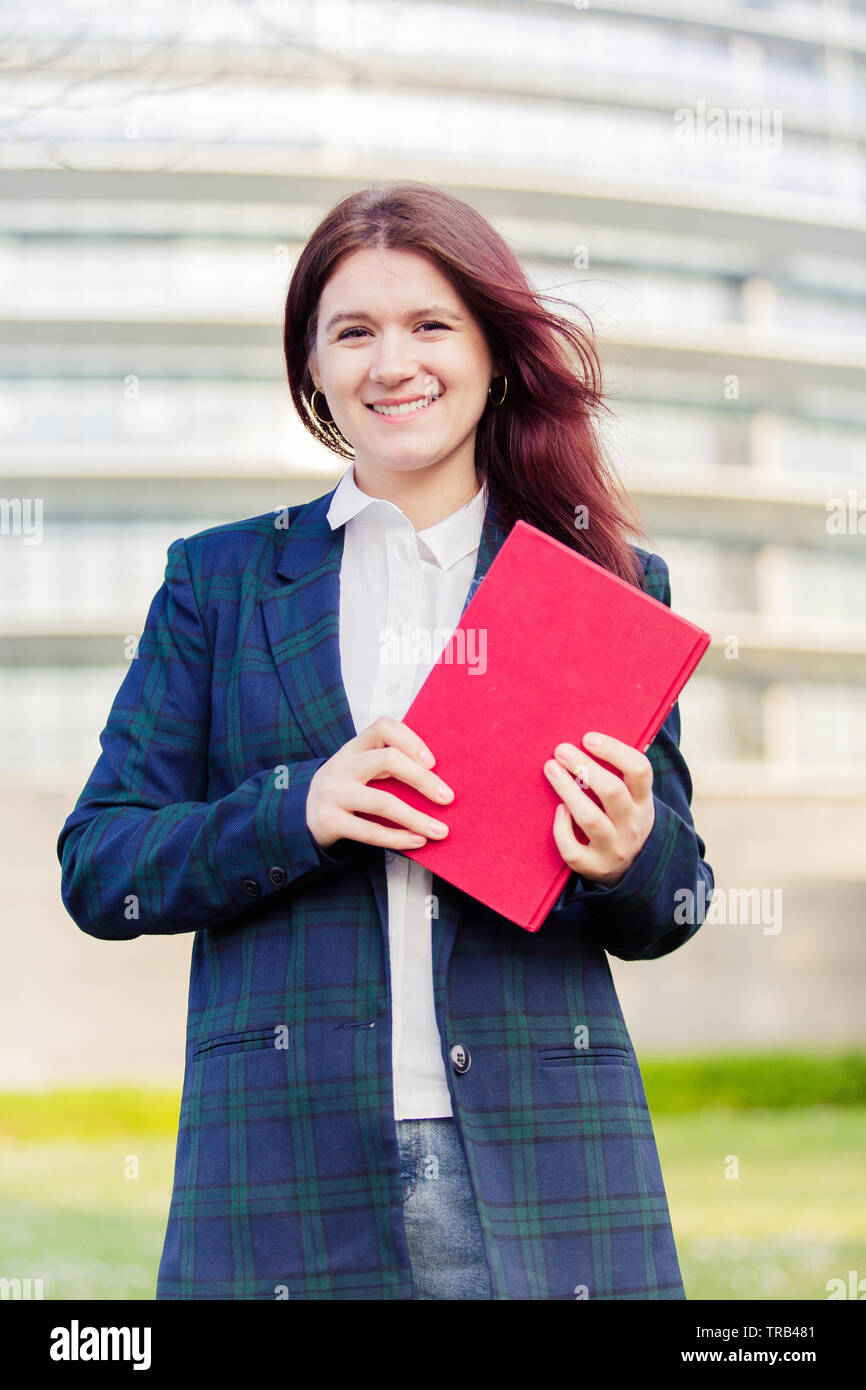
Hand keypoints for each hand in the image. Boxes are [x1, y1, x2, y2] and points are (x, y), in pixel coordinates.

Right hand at [306, 715, 453, 851]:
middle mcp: (342, 766)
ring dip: (416, 818)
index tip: (433, 761)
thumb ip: (388, 766)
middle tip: (448, 798)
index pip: (383, 727)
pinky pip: (370, 831)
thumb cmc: (345, 791)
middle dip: (423, 780)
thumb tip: (438, 781)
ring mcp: (333, 793)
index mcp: (354, 748)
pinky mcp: (329, 821)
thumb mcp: (360, 769)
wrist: (303, 817)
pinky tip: (418, 842)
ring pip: (382, 802)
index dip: (411, 740)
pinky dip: (398, 838)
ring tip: (441, 831)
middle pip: (388, 760)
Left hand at [543, 731, 654, 888]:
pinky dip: (562, 829)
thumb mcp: (634, 798)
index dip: (614, 750)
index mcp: (644, 802)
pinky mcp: (594, 867)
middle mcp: (632, 825)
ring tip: (550, 768)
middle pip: (612, 792)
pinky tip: (558, 810)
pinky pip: (574, 850)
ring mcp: (613, 848)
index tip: (588, 737)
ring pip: (590, 819)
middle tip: (561, 750)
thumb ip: (620, 773)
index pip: (639, 770)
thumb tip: (590, 736)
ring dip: (568, 790)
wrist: (631, 869)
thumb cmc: (623, 820)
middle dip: (584, 766)